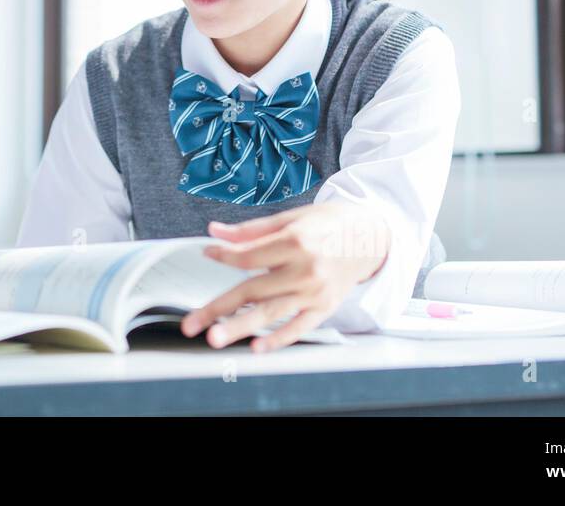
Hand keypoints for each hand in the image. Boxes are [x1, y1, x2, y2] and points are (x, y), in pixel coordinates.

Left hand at [180, 203, 390, 352]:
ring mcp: (315, 292)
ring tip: (216, 338)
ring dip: (240, 327)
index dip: (224, 257)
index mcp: (295, 241)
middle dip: (218, 308)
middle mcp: (305, 269)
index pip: (249, 257)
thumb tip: (215, 232)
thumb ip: (251, 230)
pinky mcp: (325, 308)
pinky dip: (278, 339)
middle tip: (192, 323)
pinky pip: (298, 327)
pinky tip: (256, 347)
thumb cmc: (329, 224)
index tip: (207, 255)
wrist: (371, 236)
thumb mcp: (291, 218)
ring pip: (271, 313)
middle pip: (253, 290)